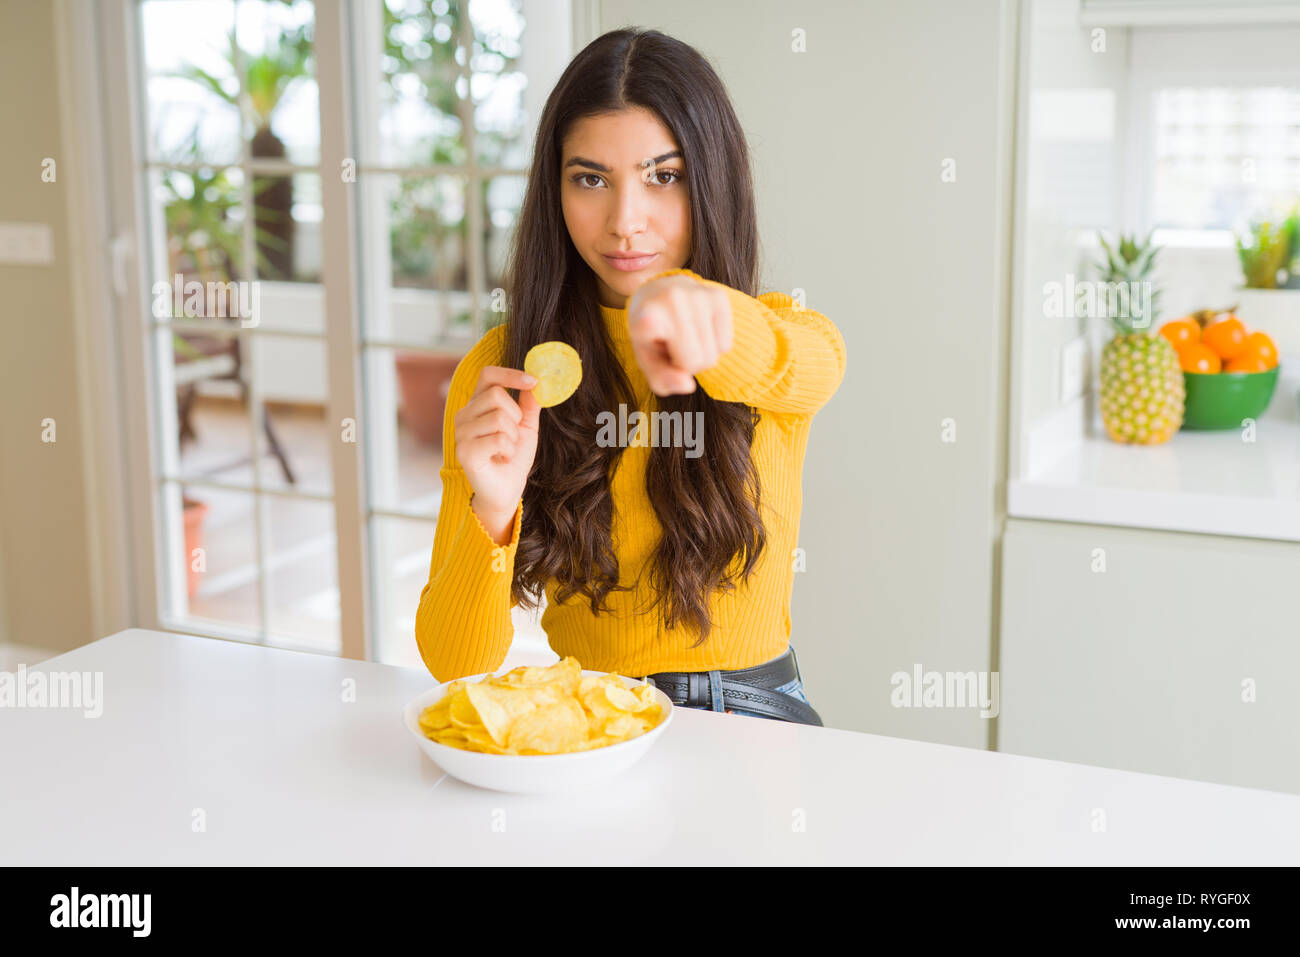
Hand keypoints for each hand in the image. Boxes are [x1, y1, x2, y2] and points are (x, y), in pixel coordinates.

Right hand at [454, 366, 540, 540]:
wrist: (506, 491)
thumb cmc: (513, 458)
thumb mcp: (526, 426)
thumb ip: (529, 403)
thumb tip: (538, 381)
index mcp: (477, 405)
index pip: (488, 375)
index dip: (510, 374)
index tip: (533, 382)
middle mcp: (464, 416)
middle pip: (496, 395)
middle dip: (515, 416)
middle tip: (513, 435)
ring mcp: (461, 434)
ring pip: (498, 417)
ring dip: (513, 436)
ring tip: (507, 449)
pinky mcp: (465, 452)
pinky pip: (498, 438)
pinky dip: (509, 450)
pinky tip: (502, 458)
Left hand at [626, 274, 732, 395]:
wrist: (661, 292)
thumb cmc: (652, 333)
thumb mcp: (647, 359)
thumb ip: (662, 379)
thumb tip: (688, 386)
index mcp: (646, 316)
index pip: (668, 346)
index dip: (665, 356)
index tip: (652, 334)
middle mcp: (673, 299)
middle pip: (696, 362)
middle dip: (686, 363)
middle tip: (673, 345)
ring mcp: (698, 294)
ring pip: (713, 356)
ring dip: (700, 355)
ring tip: (685, 336)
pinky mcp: (719, 296)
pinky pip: (725, 345)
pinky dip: (714, 345)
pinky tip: (699, 329)